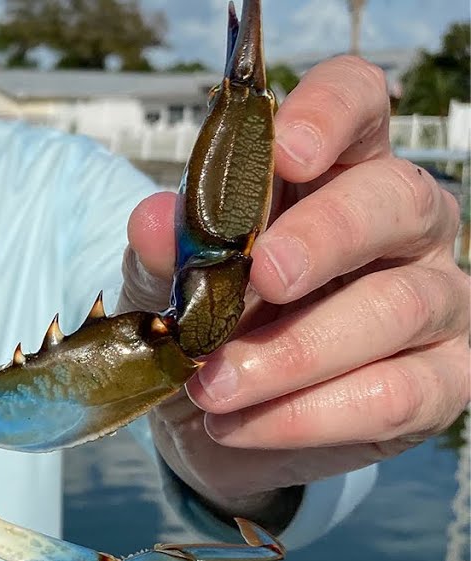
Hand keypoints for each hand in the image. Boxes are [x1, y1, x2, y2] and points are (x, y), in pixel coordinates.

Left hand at [121, 56, 469, 521]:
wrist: (209, 417)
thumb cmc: (202, 321)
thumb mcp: (165, 283)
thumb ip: (165, 252)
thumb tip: (154, 221)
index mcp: (335, 170)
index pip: (359, 102)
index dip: (331, 113)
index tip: (286, 152)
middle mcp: (404, 223)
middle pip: (396, 198)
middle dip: (324, 237)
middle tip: (262, 276)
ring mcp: (436, 298)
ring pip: (397, 306)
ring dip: (294, 352)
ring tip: (213, 385)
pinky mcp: (441, 381)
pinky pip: (394, 394)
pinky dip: (306, 414)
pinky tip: (240, 424)